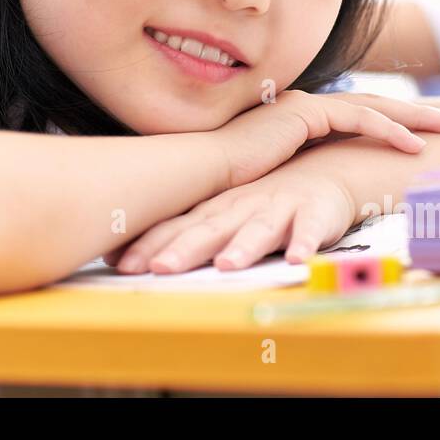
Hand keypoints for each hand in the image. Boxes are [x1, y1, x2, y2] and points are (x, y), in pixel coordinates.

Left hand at [105, 154, 358, 273]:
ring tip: (228, 264)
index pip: (178, 228)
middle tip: (161, 269)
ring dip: (243, 247)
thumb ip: (185, 235)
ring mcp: (278, 209)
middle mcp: (242, 208)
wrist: (318, 171)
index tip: (120, 263)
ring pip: (260, 230)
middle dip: (185, 249)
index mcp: (216, 210)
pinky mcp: (314, 213)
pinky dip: (304, 243)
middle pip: (211, 230)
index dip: (150, 245)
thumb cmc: (261, 200)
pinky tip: (298, 258)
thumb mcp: (221, 215)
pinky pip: (310, 230)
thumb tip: (128, 256)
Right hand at [210, 89, 439, 188]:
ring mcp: (306, 104)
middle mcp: (305, 106)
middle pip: (373, 105)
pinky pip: (359, 118)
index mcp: (299, 119)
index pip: (356, 116)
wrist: (204, 171)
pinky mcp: (306, 112)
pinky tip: (415, 146)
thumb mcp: (277, 178)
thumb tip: (325, 196)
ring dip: (414, 117)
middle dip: (416, 113)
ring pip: (374, 106)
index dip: (392, 123)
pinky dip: (390, 129)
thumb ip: (301, 177)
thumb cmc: (231, 184)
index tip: (423, 134)